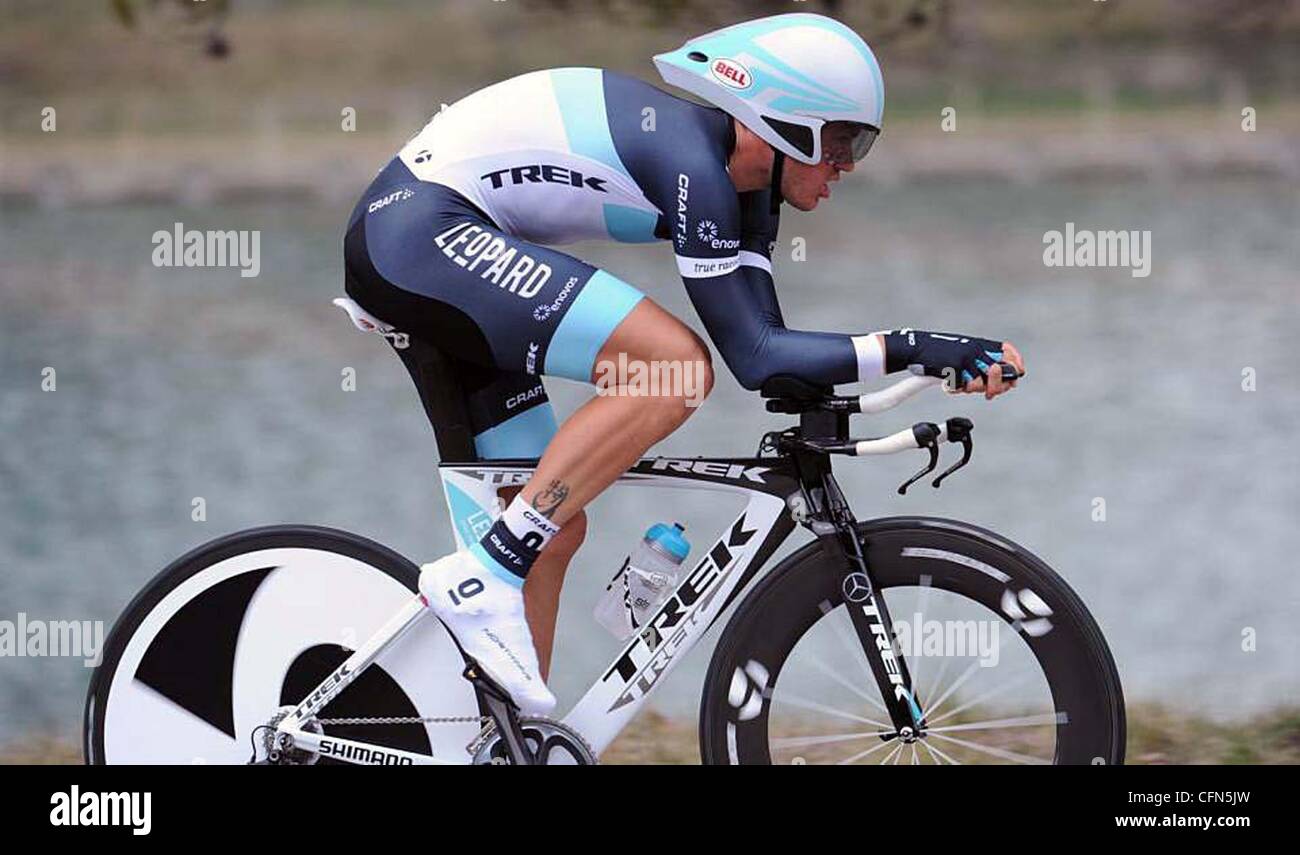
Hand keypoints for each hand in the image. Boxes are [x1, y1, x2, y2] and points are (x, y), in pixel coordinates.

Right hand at [879, 330, 1024, 398]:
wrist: (916, 347)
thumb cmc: (938, 353)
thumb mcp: (963, 352)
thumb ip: (981, 363)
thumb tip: (1005, 380)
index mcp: (979, 344)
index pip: (1008, 351)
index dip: (1016, 363)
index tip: (1018, 373)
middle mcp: (975, 349)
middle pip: (999, 372)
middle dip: (998, 386)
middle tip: (990, 394)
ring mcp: (966, 358)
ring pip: (980, 383)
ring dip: (971, 389)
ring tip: (961, 384)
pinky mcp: (955, 367)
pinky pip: (962, 386)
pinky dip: (955, 388)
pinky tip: (948, 382)